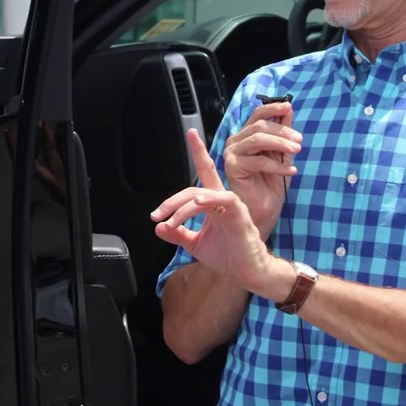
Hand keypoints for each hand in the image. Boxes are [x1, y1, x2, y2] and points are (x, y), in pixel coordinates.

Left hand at [152, 129, 276, 289]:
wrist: (248, 272)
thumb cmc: (228, 255)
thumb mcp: (194, 244)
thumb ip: (177, 234)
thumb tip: (158, 227)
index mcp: (213, 202)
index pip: (204, 173)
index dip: (199, 152)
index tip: (191, 133)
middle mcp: (221, 200)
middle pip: (193, 188)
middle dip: (171, 201)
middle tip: (157, 215)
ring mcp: (231, 205)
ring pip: (202, 194)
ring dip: (182, 207)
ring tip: (171, 221)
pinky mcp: (240, 214)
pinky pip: (223, 200)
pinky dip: (208, 200)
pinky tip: (198, 203)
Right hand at [222, 101, 300, 238]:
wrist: (263, 211)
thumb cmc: (270, 185)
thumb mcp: (282, 155)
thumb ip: (283, 133)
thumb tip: (288, 110)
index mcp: (246, 136)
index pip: (257, 115)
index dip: (273, 108)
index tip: (289, 107)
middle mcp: (236, 142)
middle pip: (259, 125)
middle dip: (282, 131)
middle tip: (299, 140)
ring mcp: (231, 154)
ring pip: (258, 139)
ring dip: (281, 143)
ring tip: (297, 150)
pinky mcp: (231, 167)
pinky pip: (258, 160)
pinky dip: (277, 164)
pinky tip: (290, 170)